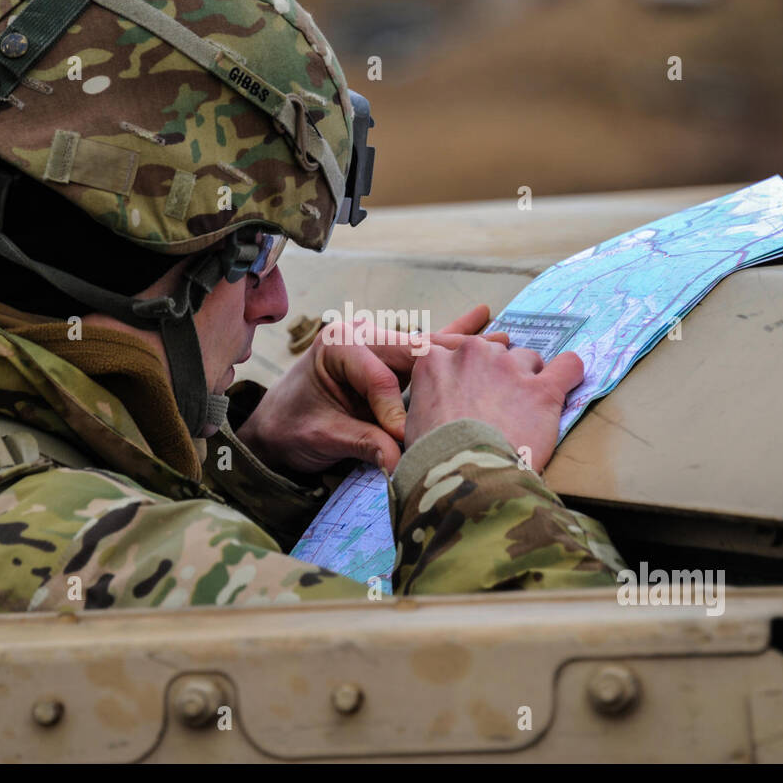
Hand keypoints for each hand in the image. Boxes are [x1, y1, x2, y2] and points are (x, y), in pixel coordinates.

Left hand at [238, 304, 505, 474]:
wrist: (278, 430)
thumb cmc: (293, 427)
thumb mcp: (323, 437)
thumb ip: (362, 443)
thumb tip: (400, 461)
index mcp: (339, 346)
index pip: (380, 376)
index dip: (395, 410)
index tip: (406, 441)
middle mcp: (363, 338)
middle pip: (415, 350)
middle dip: (454, 357)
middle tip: (497, 358)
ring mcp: (379, 348)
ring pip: (429, 350)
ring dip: (465, 349)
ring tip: (504, 339)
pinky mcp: (390, 363)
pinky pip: (427, 354)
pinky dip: (455, 344)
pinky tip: (485, 322)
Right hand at [403, 336, 584, 472]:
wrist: (462, 478)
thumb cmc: (433, 457)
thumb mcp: (413, 421)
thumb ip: (427, 398)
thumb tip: (438, 405)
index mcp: (435, 359)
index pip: (454, 350)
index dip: (464, 374)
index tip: (469, 394)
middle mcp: (472, 353)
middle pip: (493, 351)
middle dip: (497, 375)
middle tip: (495, 409)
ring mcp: (509, 368)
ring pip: (527, 358)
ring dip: (527, 379)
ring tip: (525, 412)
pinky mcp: (542, 389)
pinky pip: (569, 366)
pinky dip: (570, 374)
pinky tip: (567, 384)